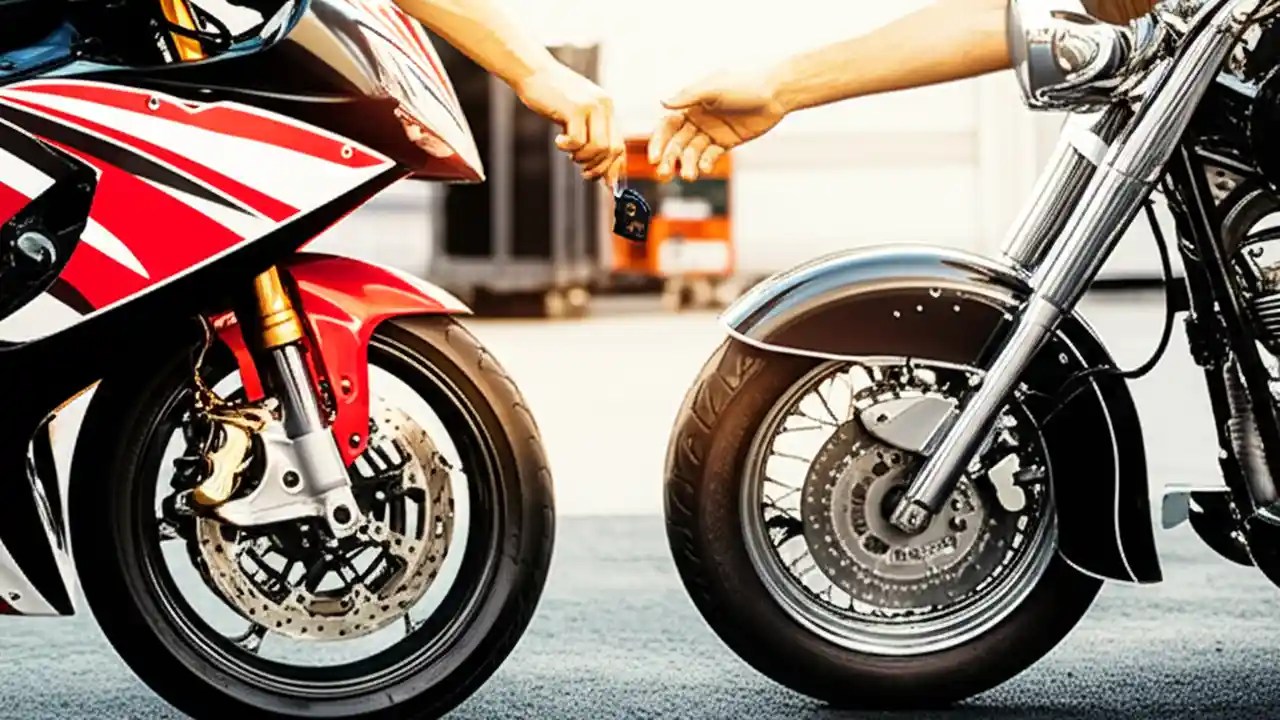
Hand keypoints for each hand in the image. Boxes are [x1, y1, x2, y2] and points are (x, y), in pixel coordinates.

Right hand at [515, 62, 624, 186]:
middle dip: (597, 168)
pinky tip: (558, 140)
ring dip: (581, 158)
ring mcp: (591, 106)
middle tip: (582, 170)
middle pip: (612, 150)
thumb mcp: (576, 115)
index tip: (601, 180)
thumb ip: (590, 136)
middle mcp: (604, 106)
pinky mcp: (575, 108)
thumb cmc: (551, 96)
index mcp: (607, 108)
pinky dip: (567, 147)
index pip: (620, 146)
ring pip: (597, 148)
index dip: (612, 168)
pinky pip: (578, 141)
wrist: (533, 72)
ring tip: (568, 152)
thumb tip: (604, 174)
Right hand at [648, 68, 788, 181]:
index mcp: (691, 104)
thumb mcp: (715, 87)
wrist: (777, 92)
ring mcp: (712, 131)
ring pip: (693, 152)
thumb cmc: (746, 82)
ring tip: (689, 175)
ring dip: (688, 164)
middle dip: (670, 158)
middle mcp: (698, 118)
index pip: (667, 126)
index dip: (659, 141)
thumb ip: (688, 96)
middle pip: (677, 142)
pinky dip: (706, 162)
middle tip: (664, 174)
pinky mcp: (726, 142)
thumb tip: (663, 103)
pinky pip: (711, 155)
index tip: (654, 158)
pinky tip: (705, 168)